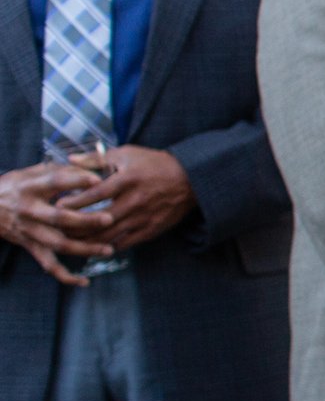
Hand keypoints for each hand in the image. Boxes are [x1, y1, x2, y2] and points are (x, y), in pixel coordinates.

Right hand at [0, 162, 115, 284]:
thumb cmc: (14, 187)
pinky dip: (65, 276)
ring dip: (84, 248)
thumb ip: (59, 170)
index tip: (98, 179)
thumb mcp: (30, 173)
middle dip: (85, 220)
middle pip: (59, 218)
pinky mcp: (30, 247)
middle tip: (109, 219)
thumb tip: (92, 165)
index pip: (54, 182)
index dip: (76, 180)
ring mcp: (29, 231)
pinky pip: (48, 265)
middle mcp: (29, 211)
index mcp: (30, 187)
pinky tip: (84, 281)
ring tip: (108, 249)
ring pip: (58, 244)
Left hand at [58, 146, 194, 250]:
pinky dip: (108, 246)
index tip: (58, 206)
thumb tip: (70, 159)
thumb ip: (97, 158)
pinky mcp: (151, 229)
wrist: (190, 178)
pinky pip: (125, 243)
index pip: (95, 193)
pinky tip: (95, 247)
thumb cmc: (154, 164)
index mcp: (127, 180)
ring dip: (89, 240)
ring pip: (110, 235)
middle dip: (76, 226)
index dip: (75, 201)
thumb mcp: (127, 154)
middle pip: (99, 220)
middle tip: (58, 228)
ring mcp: (143, 217)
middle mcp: (135, 200)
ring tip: (71, 241)